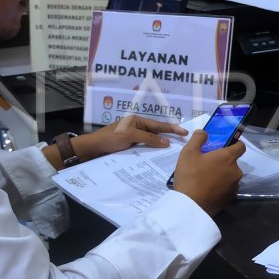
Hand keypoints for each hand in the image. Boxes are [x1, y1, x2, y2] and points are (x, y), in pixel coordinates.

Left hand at [72, 115, 187, 161]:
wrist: (93, 148)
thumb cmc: (110, 138)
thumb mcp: (130, 136)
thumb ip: (148, 138)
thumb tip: (166, 142)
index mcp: (138, 120)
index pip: (159, 124)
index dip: (172, 128)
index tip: (185, 132)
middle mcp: (137, 127)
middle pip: (157, 132)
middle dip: (169, 137)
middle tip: (183, 143)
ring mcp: (133, 137)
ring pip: (151, 141)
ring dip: (160, 146)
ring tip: (173, 152)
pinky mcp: (130, 146)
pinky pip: (144, 148)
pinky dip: (151, 152)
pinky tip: (157, 158)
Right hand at [170, 130, 244, 216]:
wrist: (190, 205)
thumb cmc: (190, 176)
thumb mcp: (188, 153)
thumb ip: (198, 139)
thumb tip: (204, 132)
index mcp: (228, 158)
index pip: (241, 146)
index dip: (234, 144)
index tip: (224, 147)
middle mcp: (236, 171)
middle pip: (233, 162)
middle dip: (223, 162)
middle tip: (207, 165)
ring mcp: (234, 186)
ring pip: (230, 176)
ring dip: (223, 175)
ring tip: (207, 179)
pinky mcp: (230, 198)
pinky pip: (228, 188)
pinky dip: (221, 187)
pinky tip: (209, 190)